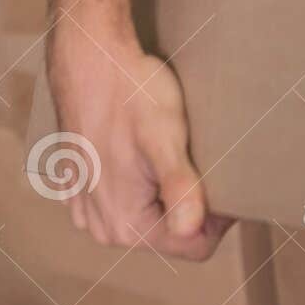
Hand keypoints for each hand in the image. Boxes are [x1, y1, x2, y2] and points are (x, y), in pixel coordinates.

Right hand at [46, 22, 232, 259]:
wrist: (91, 60)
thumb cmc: (129, 93)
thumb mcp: (165, 137)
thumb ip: (179, 186)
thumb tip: (190, 229)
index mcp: (125, 225)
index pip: (195, 245)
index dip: (218, 216)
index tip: (222, 178)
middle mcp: (102, 227)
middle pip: (172, 233)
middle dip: (190, 202)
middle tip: (197, 157)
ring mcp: (88, 209)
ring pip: (150, 216)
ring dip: (165, 190)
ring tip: (170, 150)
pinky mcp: (81, 188)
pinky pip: (125, 199)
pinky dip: (141, 181)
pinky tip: (143, 149)